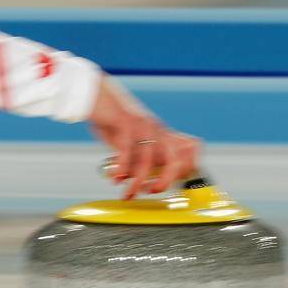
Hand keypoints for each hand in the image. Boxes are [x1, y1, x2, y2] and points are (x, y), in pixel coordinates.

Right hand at [87, 74, 200, 198]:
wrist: (96, 95)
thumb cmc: (113, 119)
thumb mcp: (131, 141)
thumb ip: (139, 158)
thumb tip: (141, 180)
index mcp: (162, 133)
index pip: (191, 149)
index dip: (188, 168)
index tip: (173, 183)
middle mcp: (157, 129)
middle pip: (176, 158)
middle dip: (166, 180)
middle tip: (152, 191)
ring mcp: (143, 126)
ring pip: (148, 160)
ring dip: (138, 182)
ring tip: (128, 193)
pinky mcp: (126, 123)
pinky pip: (127, 150)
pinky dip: (122, 168)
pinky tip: (116, 178)